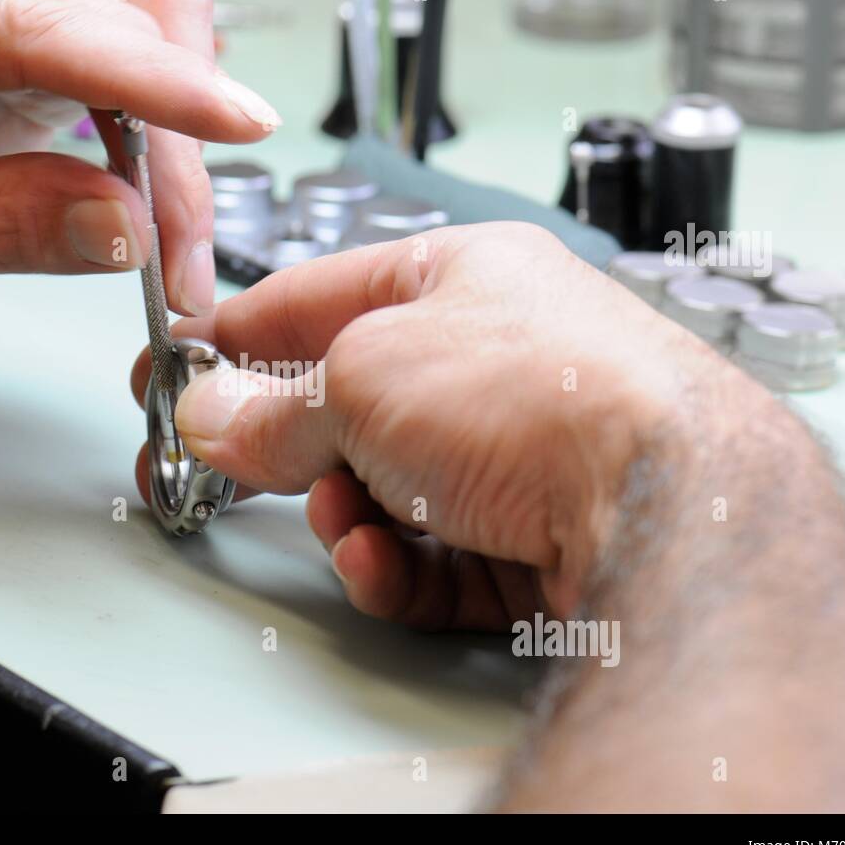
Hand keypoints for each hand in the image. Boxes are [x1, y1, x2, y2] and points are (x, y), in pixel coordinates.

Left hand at [0, 0, 279, 334]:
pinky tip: (143, 199)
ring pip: (141, 21)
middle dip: (180, 121)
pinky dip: (154, 133)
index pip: (46, 23)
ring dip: (176, 131)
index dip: (157, 77)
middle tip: (181, 244)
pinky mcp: (12, 38)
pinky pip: (121, 59)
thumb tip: (124, 227)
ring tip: (165, 239)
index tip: (238, 124)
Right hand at [132, 222, 764, 628]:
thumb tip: (214, 414)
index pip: (320, 297)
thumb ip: (275, 405)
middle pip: (355, 404)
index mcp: (462, 278)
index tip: (177, 367)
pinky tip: (382, 564)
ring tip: (345, 519)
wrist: (667, 506)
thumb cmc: (546, 397)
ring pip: (388, 489)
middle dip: (291, 444)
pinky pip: (432, 557)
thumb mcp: (364, 379)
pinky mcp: (536, 539)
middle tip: (228, 467)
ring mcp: (521, 453)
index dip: (236, 333)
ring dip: (345, 513)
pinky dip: (395, 566)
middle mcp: (497, 361)